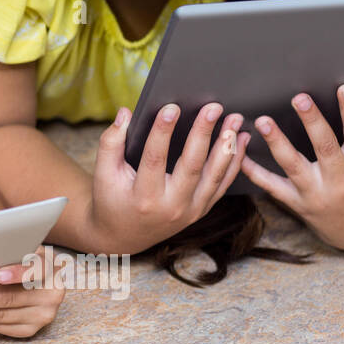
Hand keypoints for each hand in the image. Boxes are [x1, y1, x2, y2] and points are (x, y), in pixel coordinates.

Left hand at [0, 244, 65, 336]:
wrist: (34, 275)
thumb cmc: (15, 254)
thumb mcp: (17, 245)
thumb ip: (3, 247)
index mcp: (50, 267)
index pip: (35, 269)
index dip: (17, 272)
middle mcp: (51, 294)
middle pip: (7, 298)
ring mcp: (42, 315)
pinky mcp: (30, 329)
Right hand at [92, 102, 250, 252]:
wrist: (124, 235)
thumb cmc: (111, 199)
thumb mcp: (103, 174)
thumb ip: (111, 143)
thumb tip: (125, 113)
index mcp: (143, 197)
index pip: (154, 159)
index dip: (162, 132)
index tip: (171, 107)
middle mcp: (171, 207)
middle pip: (191, 166)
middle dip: (203, 133)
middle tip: (213, 107)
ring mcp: (191, 211)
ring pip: (214, 176)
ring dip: (227, 145)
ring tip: (235, 118)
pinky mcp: (202, 209)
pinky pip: (222, 184)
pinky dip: (234, 161)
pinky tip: (240, 139)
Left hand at [240, 86, 343, 249]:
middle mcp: (339, 180)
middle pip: (324, 147)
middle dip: (312, 122)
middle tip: (299, 98)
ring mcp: (315, 193)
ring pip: (293, 166)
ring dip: (277, 143)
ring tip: (263, 121)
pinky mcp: (296, 203)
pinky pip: (271, 186)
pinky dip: (254, 171)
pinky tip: (239, 154)